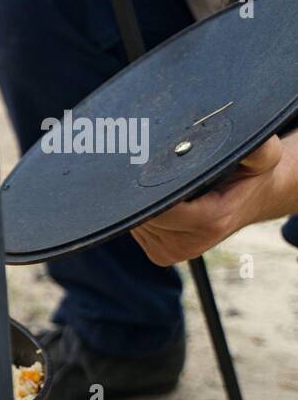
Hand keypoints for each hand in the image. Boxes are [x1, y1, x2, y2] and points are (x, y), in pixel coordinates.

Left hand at [132, 133, 297, 265]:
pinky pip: (138, 231)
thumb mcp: (262, 156)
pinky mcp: (161, 256)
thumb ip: (255, 150)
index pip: (160, 208)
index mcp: (211, 221)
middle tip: (155, 169)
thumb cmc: (252, 173)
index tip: (151, 166)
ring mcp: (172, 253)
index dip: (150, 188)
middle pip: (144, 215)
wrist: (254, 201)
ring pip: (137, 223)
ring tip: (164, 186)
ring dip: (143, 204)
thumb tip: (239, 143)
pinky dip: (144, 214)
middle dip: (144, 193)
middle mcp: (189, 244)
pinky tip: (163, 201)